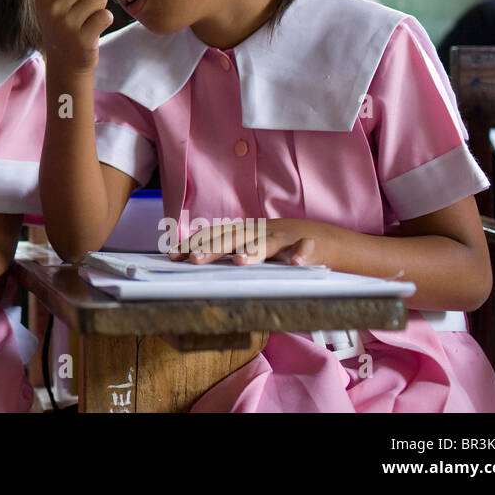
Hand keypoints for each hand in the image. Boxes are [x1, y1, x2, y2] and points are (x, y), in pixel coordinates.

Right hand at [34, 0, 111, 72]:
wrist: (66, 63)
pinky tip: (94, 30)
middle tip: (80, 14)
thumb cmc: (63, 27)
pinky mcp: (83, 38)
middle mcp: (52, 10)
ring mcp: (66, 25)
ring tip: (88, 21)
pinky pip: (105, 15)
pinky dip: (105, 20)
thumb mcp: (55, 1)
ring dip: (98, 8)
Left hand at [167, 218, 326, 266]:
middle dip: (213, 248)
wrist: (320, 238)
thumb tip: (190, 261)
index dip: (194, 244)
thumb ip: (224, 251)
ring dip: (254, 250)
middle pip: (233, 239)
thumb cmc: (276, 247)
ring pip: (267, 243)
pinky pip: (307, 249)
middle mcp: (260, 232)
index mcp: (243, 233)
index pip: (213, 236)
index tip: (174, 257)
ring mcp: (285, 237)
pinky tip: (296, 263)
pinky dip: (302, 254)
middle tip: (195, 260)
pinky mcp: (310, 245)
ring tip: (240, 261)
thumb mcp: (248, 246)